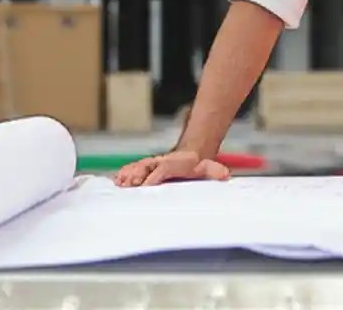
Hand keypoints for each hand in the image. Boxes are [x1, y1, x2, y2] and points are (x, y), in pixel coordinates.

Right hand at [113, 150, 230, 187]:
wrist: (190, 157)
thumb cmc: (196, 166)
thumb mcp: (207, 167)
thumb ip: (214, 171)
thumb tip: (225, 175)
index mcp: (173, 163)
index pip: (162, 169)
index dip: (154, 177)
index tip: (147, 185)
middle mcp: (159, 163)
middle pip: (145, 167)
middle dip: (136, 175)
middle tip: (129, 184)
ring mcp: (151, 167)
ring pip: (137, 169)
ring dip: (128, 175)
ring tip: (119, 183)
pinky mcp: (146, 171)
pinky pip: (133, 171)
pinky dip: (125, 175)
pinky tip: (117, 181)